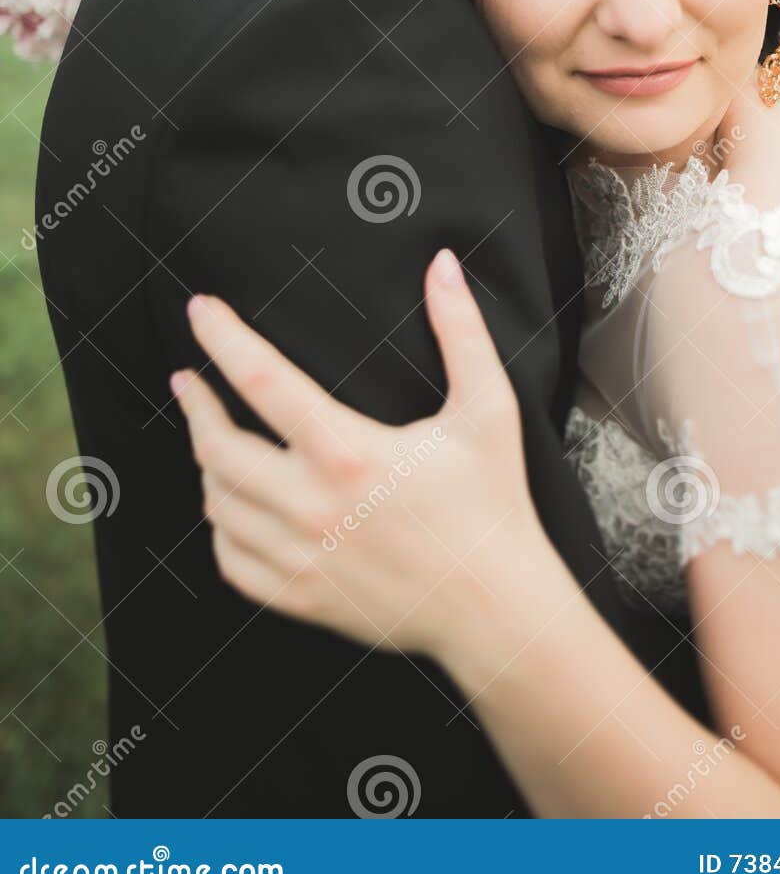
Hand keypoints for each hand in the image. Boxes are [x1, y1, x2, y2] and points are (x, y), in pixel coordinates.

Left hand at [171, 249, 546, 664]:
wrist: (496, 608)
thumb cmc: (492, 504)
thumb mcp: (487, 409)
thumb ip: (461, 331)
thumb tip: (443, 264)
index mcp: (349, 453)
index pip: (262, 381)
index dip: (223, 338)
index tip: (200, 310)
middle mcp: (313, 507)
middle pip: (218, 448)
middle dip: (195, 406)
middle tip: (188, 380)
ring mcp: (301, 557)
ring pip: (218, 505)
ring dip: (207, 464)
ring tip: (213, 436)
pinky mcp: (301, 597)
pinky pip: (232, 561)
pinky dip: (221, 528)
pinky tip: (231, 506)